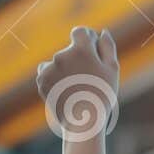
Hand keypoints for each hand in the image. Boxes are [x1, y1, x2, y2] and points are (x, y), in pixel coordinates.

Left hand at [37, 26, 118, 141]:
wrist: (82, 121)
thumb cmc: (102, 95)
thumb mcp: (112, 70)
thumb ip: (107, 47)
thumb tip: (102, 33)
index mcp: (81, 50)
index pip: (80, 32)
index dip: (87, 38)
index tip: (91, 49)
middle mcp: (61, 55)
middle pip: (69, 50)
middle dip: (77, 59)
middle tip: (88, 78)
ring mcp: (49, 67)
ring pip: (58, 62)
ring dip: (65, 69)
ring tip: (76, 87)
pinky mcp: (41, 80)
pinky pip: (47, 73)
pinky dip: (55, 79)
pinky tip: (65, 91)